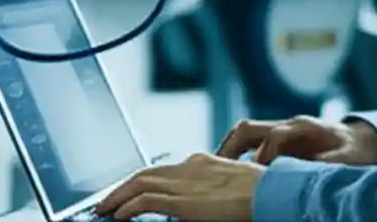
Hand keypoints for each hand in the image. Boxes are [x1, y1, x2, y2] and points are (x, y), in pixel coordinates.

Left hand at [94, 153, 261, 221]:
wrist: (272, 192)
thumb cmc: (263, 191)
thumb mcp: (232, 185)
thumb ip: (211, 190)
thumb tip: (201, 203)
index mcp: (201, 162)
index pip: (163, 169)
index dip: (143, 180)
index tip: (131, 190)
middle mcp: (188, 167)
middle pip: (145, 174)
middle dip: (123, 187)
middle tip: (107, 200)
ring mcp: (184, 182)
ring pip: (138, 184)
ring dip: (117, 197)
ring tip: (104, 209)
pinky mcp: (182, 201)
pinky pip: (145, 201)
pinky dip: (127, 206)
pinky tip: (117, 215)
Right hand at [216, 116, 376, 165]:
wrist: (363, 139)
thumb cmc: (355, 151)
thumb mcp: (348, 158)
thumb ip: (327, 163)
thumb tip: (307, 173)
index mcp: (304, 127)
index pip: (275, 136)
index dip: (265, 155)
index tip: (257, 174)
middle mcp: (287, 124)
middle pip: (248, 127)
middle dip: (230, 147)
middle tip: (216, 169)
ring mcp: (280, 129)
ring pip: (244, 133)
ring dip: (227, 149)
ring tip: (215, 170)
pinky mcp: (277, 139)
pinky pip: (249, 142)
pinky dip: (235, 154)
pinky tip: (229, 172)